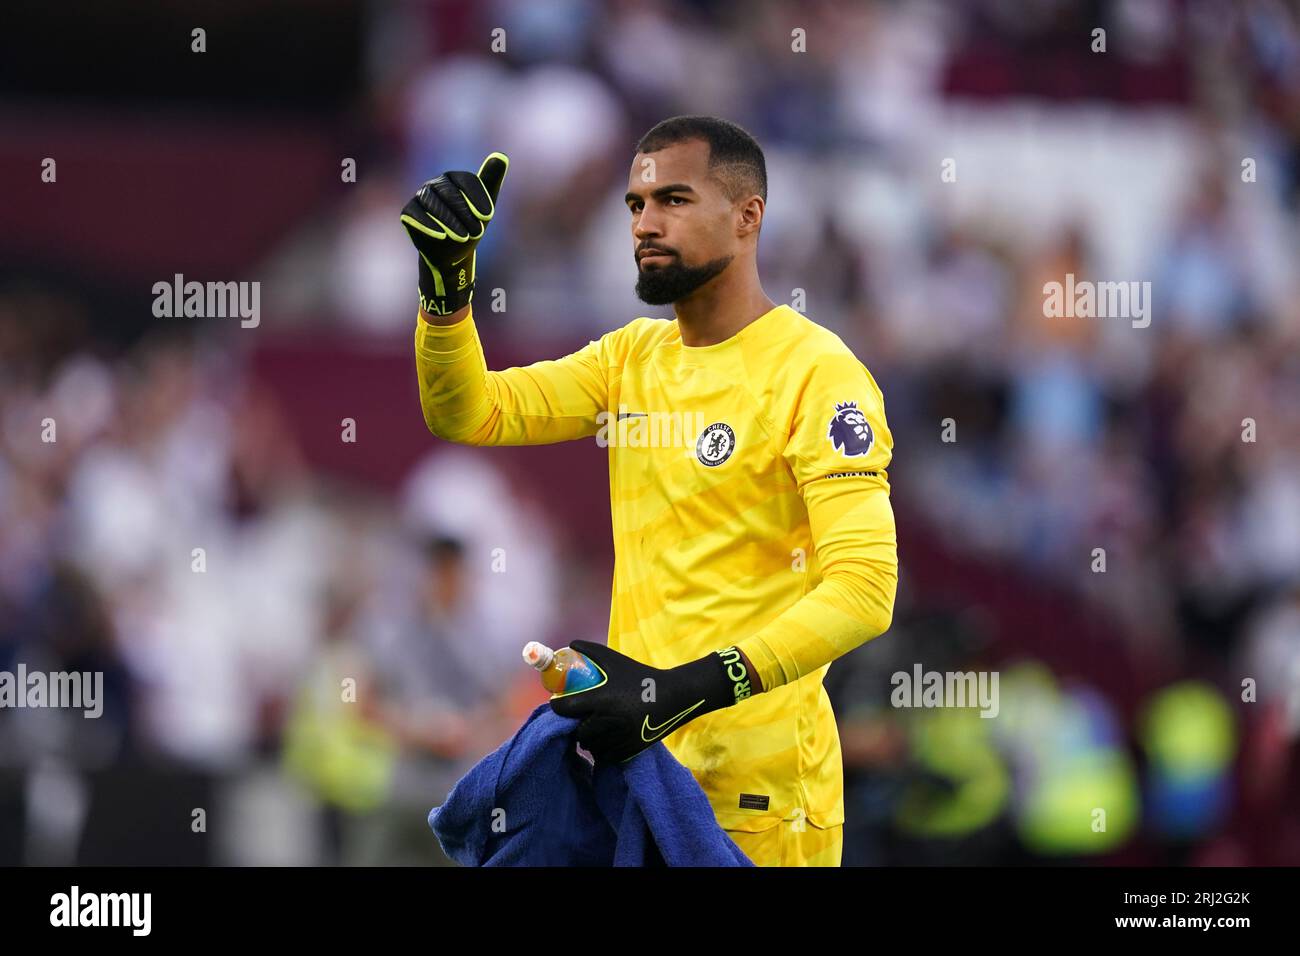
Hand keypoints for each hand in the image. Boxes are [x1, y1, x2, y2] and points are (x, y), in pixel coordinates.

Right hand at [400, 152, 508, 316]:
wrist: (453, 252)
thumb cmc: (470, 226)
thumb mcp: (485, 207)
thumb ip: (491, 181)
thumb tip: (502, 155)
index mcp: (455, 178)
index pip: (466, 181)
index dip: (478, 198)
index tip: (488, 217)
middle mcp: (436, 184)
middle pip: (449, 192)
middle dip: (464, 213)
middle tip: (477, 232)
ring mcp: (421, 197)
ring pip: (432, 203)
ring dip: (449, 220)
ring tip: (464, 236)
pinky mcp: (408, 212)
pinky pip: (415, 213)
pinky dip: (428, 224)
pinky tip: (441, 235)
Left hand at [548, 640, 756, 763]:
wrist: (672, 697)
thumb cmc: (640, 677)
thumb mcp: (616, 661)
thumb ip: (593, 651)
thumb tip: (571, 644)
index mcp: (603, 698)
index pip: (567, 707)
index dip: (558, 706)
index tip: (559, 703)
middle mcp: (610, 720)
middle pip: (579, 731)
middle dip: (576, 726)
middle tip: (579, 719)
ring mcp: (620, 736)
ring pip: (592, 745)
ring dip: (589, 739)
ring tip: (592, 729)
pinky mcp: (630, 749)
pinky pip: (606, 755)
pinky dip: (603, 749)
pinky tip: (605, 739)